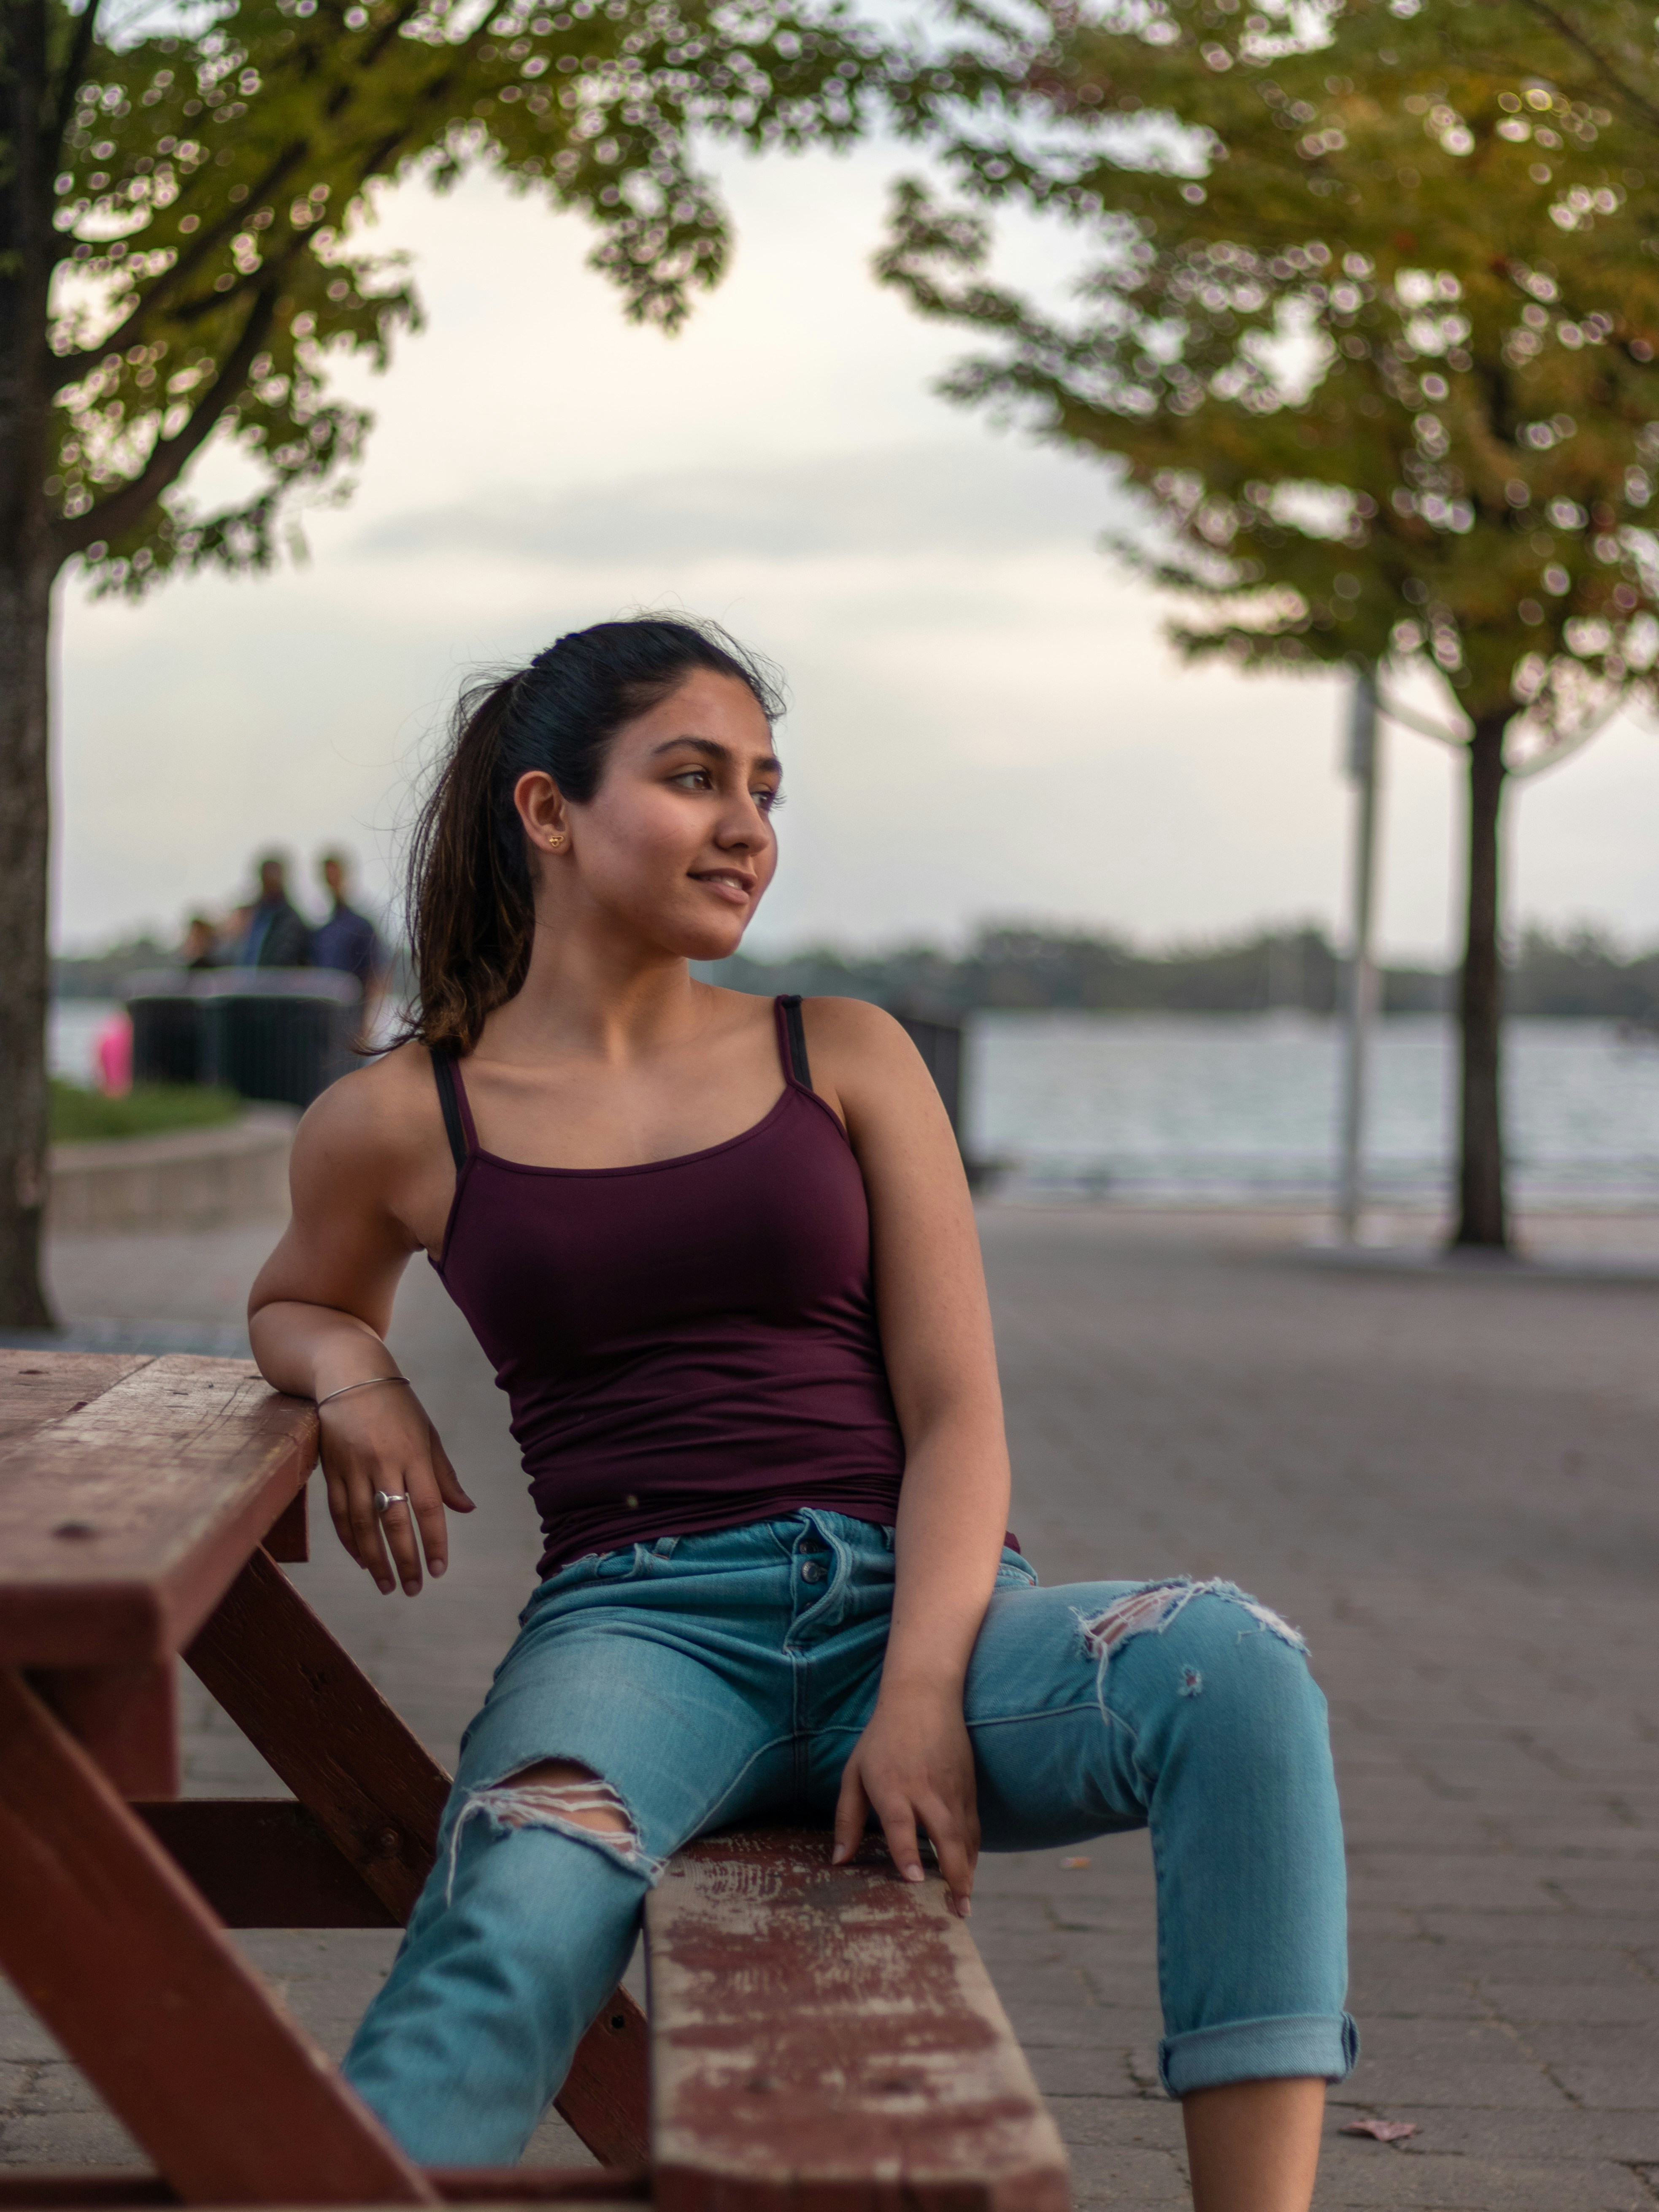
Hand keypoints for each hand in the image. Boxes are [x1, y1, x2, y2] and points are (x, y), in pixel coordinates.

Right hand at [317, 1383, 473, 1595]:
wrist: (349, 1375)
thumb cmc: (398, 1406)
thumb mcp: (428, 1434)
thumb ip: (444, 1475)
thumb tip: (465, 1509)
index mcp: (413, 1454)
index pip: (427, 1507)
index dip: (433, 1542)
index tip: (439, 1570)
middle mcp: (383, 1463)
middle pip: (393, 1522)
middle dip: (404, 1560)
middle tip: (412, 1589)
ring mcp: (353, 1468)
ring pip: (362, 1524)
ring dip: (375, 1559)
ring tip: (387, 1585)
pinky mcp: (331, 1470)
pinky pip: (338, 1513)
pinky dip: (350, 1540)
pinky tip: (362, 1560)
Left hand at [832, 1683, 979, 1916]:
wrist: (924, 1697)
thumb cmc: (881, 1738)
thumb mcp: (854, 1773)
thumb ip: (847, 1818)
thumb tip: (838, 1861)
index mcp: (892, 1785)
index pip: (901, 1823)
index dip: (908, 1853)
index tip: (915, 1881)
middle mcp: (925, 1789)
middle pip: (944, 1834)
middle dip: (953, 1875)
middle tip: (955, 1911)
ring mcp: (952, 1788)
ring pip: (964, 1836)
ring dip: (967, 1871)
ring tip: (964, 1905)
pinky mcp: (968, 1787)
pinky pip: (973, 1827)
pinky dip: (972, 1853)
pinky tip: (968, 1874)